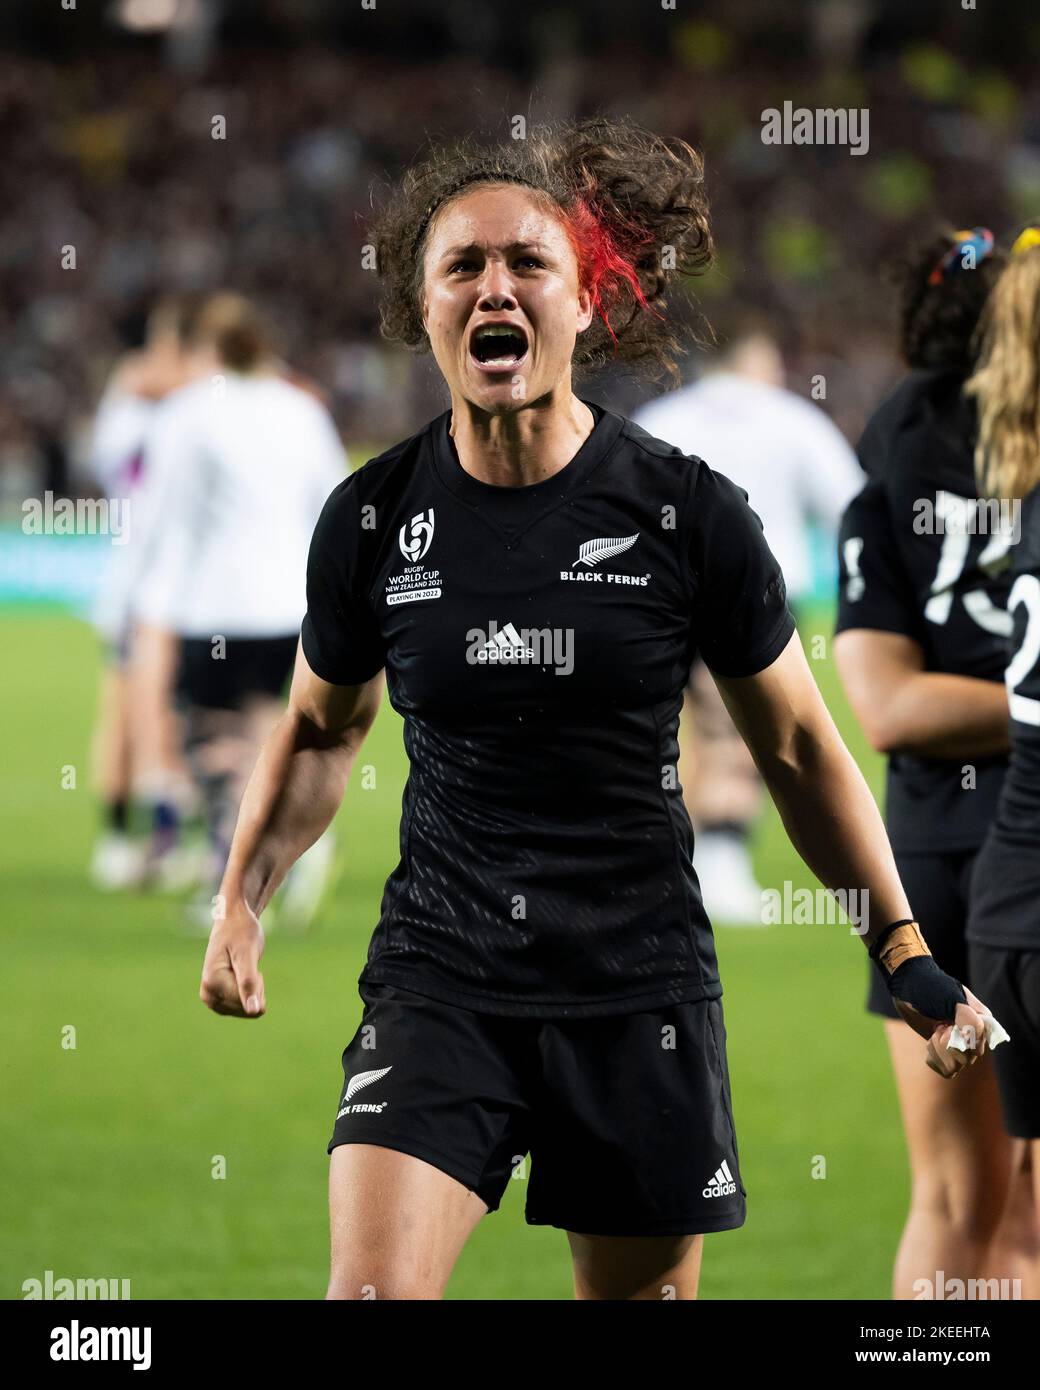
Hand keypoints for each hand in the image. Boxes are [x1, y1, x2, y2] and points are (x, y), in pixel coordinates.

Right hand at [199, 897, 265, 1018]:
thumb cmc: (241, 931)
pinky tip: (240, 973)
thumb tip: (254, 1012)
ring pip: (246, 1009)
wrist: (232, 920)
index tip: (247, 960)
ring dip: (252, 988)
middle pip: (246, 1008)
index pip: (248, 1004)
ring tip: (242, 966)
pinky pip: (243, 1007)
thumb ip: (249, 984)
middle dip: (255, 987)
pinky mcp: (216, 999)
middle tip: (246, 962)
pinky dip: (248, 991)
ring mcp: (211, 999)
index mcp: (212, 984)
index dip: (257, 983)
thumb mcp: (248, 955)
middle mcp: (208, 995)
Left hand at [893, 986, 989, 1078]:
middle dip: (945, 1045)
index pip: (977, 1046)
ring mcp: (960, 1044)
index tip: (946, 1026)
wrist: (908, 984)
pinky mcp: (946, 1051)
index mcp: (981, 1021)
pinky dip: (935, 1060)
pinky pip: (947, 1070)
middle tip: (938, 1027)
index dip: (958, 1041)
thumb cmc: (930, 987)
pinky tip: (930, 1043)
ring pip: (956, 1066)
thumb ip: (967, 1017)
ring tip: (934, 1032)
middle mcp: (974, 1035)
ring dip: (939, 1051)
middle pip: (967, 1059)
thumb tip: (975, 1037)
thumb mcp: (949, 997)